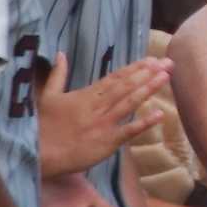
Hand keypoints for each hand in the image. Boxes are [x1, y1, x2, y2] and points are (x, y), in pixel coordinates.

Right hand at [38, 54, 169, 178]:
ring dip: (148, 89)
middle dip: (148, 73)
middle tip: (168, 63)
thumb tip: (60, 53)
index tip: (152, 59)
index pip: (115, 78)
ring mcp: (103, 124)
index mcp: (86, 95)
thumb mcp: (48, 96)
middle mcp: (97, 106)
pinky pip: (128, 131)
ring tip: (166, 77)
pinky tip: (160, 114)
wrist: (37, 153)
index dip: (134, 68)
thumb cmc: (41, 126)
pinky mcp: (105, 142)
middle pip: (126, 86)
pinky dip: (144, 123)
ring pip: (129, 103)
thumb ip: (57, 75)